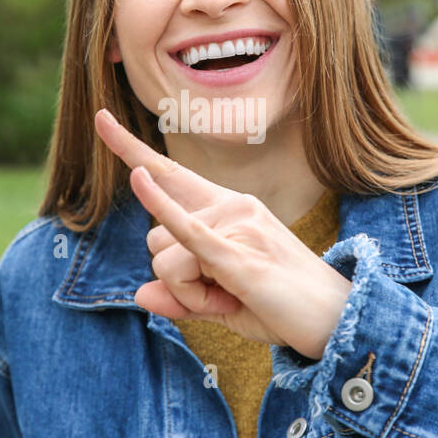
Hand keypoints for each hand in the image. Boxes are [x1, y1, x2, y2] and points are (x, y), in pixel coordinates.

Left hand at [93, 108, 351, 359]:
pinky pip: (188, 233)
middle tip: (222, 297)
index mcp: (226, 210)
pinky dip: (160, 206)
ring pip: (167, 261)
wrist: (337, 320)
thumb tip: (140, 297)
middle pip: (157, 241)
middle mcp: (231, 207)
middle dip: (175, 282)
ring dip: (188, 294)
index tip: (100, 118)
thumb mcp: (222, 304)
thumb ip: (180, 297)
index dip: (131, 150)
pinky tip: (139, 178)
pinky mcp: (240, 256)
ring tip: (235, 297)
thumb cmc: (281, 307)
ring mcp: (238, 227)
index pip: (170, 174)